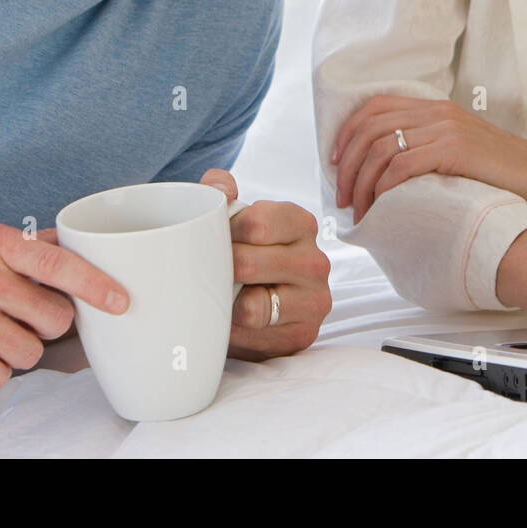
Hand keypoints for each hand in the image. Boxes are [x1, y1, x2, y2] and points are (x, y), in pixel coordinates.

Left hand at [198, 170, 331, 360]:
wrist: (254, 307)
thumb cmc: (244, 255)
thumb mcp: (232, 219)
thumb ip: (218, 190)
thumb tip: (221, 189)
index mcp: (301, 223)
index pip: (256, 223)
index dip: (225, 233)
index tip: (216, 240)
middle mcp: (316, 260)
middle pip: (248, 264)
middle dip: (220, 271)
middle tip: (211, 275)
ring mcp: (315, 300)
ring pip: (253, 307)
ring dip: (228, 305)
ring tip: (224, 299)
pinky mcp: (304, 334)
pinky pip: (254, 338)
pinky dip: (237, 334)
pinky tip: (235, 323)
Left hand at [330, 95, 526, 223]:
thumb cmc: (503, 176)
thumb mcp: (461, 153)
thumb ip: (429, 150)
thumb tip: (389, 174)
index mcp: (435, 108)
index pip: (375, 106)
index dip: (347, 132)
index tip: (335, 162)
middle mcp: (437, 112)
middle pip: (370, 126)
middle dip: (346, 163)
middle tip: (342, 196)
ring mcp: (446, 129)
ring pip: (380, 147)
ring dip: (360, 181)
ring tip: (358, 210)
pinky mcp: (454, 150)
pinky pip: (402, 164)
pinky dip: (383, 188)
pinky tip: (381, 208)